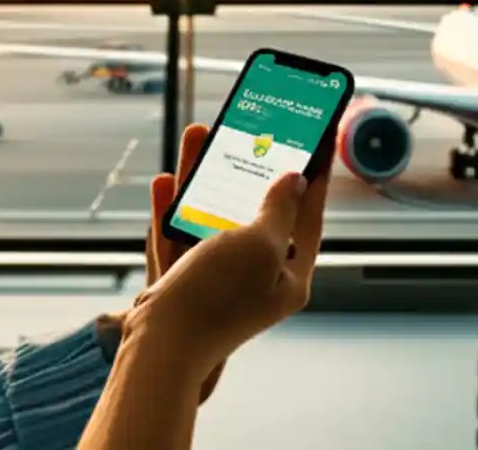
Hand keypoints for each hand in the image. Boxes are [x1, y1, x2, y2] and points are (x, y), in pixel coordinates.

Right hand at [124, 141, 331, 386]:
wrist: (160, 347)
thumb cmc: (217, 297)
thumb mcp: (261, 244)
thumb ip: (279, 209)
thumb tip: (296, 180)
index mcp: (291, 274)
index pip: (310, 215)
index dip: (314, 174)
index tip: (317, 139)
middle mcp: (260, 276)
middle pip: (259, 209)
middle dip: (251, 167)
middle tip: (256, 129)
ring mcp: (221, 279)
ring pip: (214, 214)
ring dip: (205, 175)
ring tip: (200, 134)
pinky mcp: (187, 282)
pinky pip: (181, 235)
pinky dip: (173, 208)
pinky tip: (166, 182)